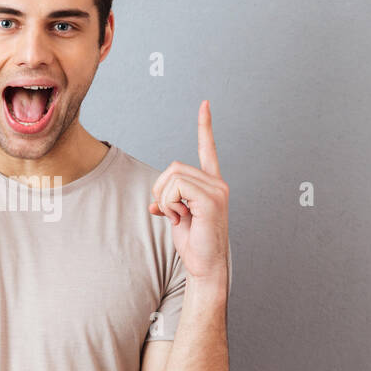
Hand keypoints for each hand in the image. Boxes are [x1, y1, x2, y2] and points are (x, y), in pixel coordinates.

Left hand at [149, 99, 229, 284]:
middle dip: (161, 190)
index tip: (205, 104)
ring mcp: (217, 191)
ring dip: (165, 200)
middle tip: (171, 212)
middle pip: (174, 167)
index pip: (207, 149)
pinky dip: (170, 205)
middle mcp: (217, 183)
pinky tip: (182, 219)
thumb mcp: (177, 218)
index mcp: (211, 184)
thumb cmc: (194, 244)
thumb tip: (153, 205)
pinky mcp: (211, 200)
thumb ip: (169, 203)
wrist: (204, 266)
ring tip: (179, 217)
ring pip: (173, 178)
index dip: (205, 127)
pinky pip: (176, 189)